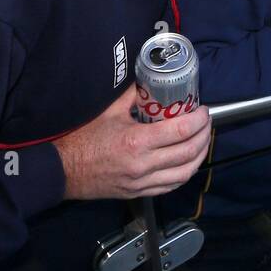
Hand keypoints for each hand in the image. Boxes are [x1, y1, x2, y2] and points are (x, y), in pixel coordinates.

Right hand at [53, 87, 211, 198]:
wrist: (63, 170)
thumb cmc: (82, 139)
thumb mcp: (109, 110)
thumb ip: (133, 93)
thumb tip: (150, 78)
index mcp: (137, 141)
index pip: (181, 130)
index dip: (198, 120)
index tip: (203, 110)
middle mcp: (143, 164)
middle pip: (188, 152)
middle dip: (204, 136)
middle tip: (207, 123)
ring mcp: (142, 182)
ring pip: (184, 173)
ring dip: (199, 156)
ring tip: (203, 141)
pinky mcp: (139, 192)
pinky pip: (170, 186)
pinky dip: (185, 173)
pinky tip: (188, 163)